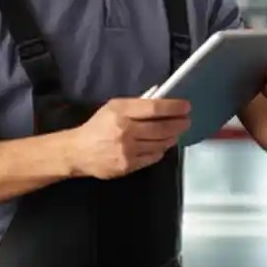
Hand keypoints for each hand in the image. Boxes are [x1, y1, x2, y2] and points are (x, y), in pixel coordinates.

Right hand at [65, 98, 191, 179]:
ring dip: (172, 137)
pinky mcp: (128, 165)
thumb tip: (161, 100)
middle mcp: (125, 130)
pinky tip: (163, 145)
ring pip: (160, 143)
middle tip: (187, 121)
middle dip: (178, 123)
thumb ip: (135, 104)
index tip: (186, 107)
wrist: (79, 151)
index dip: (173, 107)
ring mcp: (128, 150)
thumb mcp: (113, 107)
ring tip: (176, 132)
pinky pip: (153, 157)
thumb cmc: (98, 126)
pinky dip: (161, 150)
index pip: (154, 108)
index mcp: (120, 111)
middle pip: (161, 127)